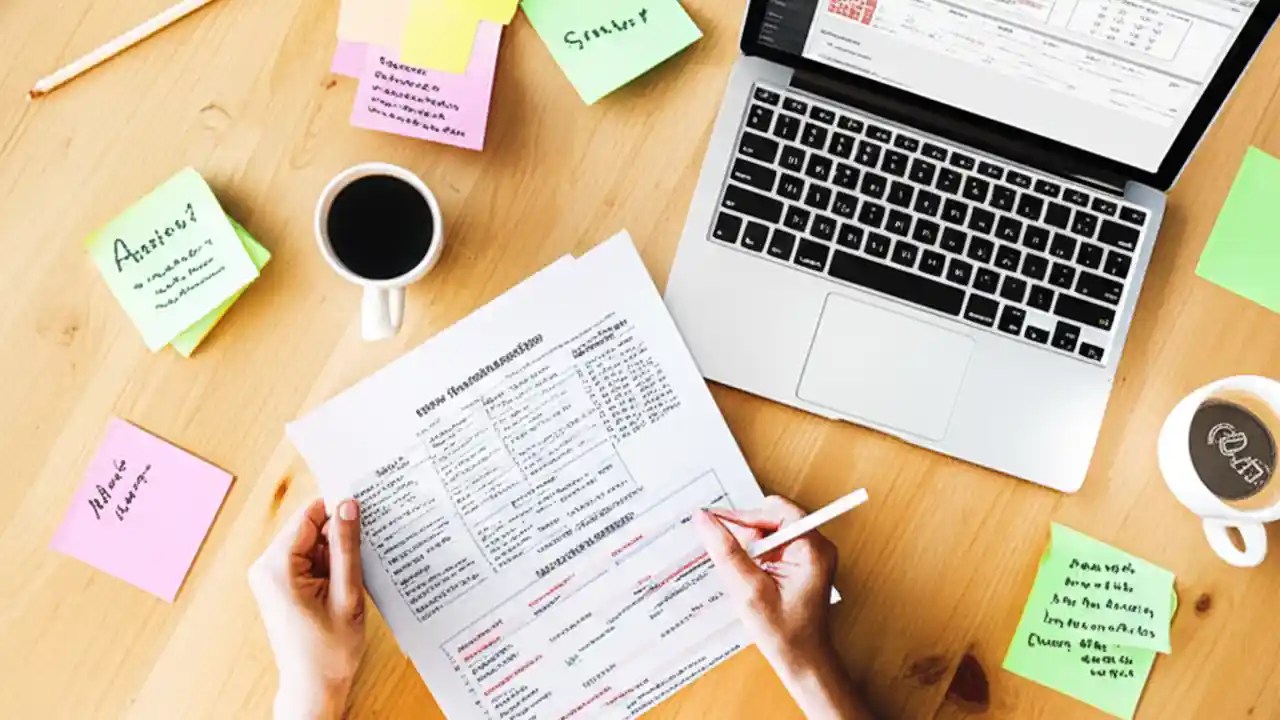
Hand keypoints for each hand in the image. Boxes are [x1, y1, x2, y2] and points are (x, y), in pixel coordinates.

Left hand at [249, 497, 365, 719]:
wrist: (313, 689)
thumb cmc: (329, 652)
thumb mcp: (347, 596)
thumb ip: (347, 548)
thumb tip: (349, 505)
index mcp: (276, 567)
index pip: (309, 516)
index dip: (339, 509)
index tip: (368, 508)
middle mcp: (266, 567)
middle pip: (310, 528)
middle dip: (340, 534)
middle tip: (369, 549)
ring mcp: (271, 576)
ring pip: (312, 543)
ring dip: (337, 552)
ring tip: (356, 576)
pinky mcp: (280, 585)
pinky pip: (309, 559)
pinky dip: (330, 564)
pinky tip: (347, 582)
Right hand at [695, 495, 871, 719]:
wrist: (803, 662)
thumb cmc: (784, 633)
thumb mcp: (749, 590)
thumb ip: (726, 551)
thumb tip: (704, 520)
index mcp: (812, 547)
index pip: (775, 510)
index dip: (744, 516)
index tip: (717, 524)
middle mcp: (816, 545)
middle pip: (772, 517)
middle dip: (747, 534)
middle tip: (731, 557)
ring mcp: (811, 554)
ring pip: (769, 532)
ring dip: (750, 548)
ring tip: (743, 575)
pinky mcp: (802, 564)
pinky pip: (773, 546)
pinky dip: (756, 558)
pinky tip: (750, 578)